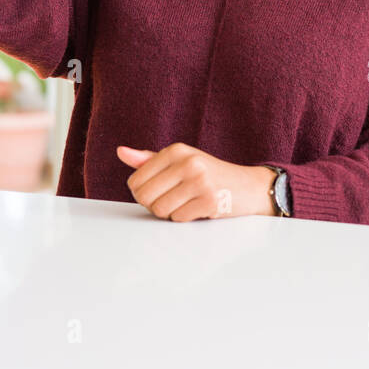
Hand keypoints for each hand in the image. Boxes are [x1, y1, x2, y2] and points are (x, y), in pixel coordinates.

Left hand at [118, 142, 273, 221]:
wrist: (247, 186)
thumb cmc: (209, 174)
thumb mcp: (180, 161)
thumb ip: (149, 160)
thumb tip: (121, 152)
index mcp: (176, 150)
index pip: (136, 181)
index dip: (143, 192)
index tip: (159, 191)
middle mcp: (188, 162)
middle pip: (145, 197)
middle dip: (154, 204)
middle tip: (172, 199)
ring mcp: (200, 182)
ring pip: (160, 210)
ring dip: (170, 213)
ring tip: (186, 203)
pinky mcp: (210, 201)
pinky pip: (178, 218)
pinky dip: (185, 218)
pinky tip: (197, 208)